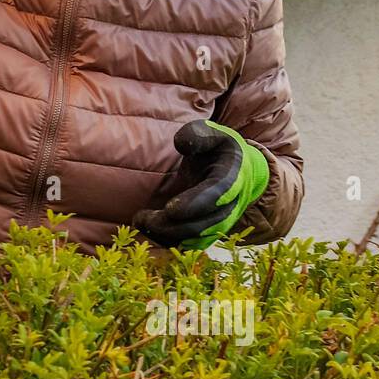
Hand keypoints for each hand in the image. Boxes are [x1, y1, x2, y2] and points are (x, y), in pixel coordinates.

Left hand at [133, 120, 269, 250]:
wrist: (238, 170)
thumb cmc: (218, 148)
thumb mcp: (212, 133)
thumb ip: (198, 134)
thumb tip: (181, 143)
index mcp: (232, 177)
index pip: (216, 195)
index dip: (194, 204)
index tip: (170, 209)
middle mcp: (229, 205)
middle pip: (203, 224)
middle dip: (171, 225)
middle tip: (141, 218)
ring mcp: (220, 222)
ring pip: (196, 239)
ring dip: (167, 236)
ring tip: (139, 222)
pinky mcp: (209, 231)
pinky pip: (191, 245)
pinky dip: (169, 242)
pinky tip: (147, 230)